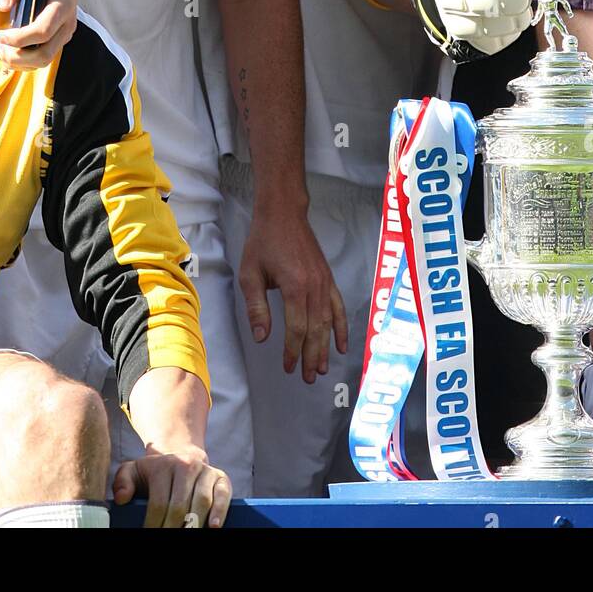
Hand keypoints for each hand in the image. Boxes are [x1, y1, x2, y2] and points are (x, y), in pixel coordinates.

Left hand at [0, 0, 77, 70]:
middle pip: (45, 53)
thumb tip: (3, 6)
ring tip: (2, 50)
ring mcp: (65, 30)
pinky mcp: (59, 35)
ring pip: (45, 59)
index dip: (19, 39)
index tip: (0, 34)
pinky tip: (9, 50)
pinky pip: (44, 56)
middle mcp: (68, 20)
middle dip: (19, 57)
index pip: (43, 31)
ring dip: (21, 61)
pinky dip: (26, 60)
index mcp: (63, 2)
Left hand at [112, 446, 230, 527]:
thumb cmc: (155, 473)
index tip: (149, 535)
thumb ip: (123, 481)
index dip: (153, 525)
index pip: (159, 502)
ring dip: (195, 524)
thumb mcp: (135, 471)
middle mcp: (187, 465)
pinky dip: (220, 511)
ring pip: (202, 501)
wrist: (182, 458)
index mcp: (164, 465)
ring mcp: (206, 470)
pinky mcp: (221, 477)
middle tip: (166, 540)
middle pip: (180, 505)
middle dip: (171, 529)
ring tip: (187, 537)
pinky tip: (213, 527)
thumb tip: (122, 498)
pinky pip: (223, 495)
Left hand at [239, 207, 347, 383]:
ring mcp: (325, 283)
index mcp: (295, 287)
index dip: (292, 351)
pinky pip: (338, 307)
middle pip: (316, 330)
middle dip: (311, 356)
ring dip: (326, 347)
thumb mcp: (250, 273)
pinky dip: (342, 327)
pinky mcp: (328, 278)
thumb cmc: (264, 241)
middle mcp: (315, 287)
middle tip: (306, 378)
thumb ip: (257, 307)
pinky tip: (341, 344)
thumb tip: (262, 338)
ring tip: (322, 368)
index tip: (287, 367)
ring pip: (329, 322)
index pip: (296, 328)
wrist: (284, 213)